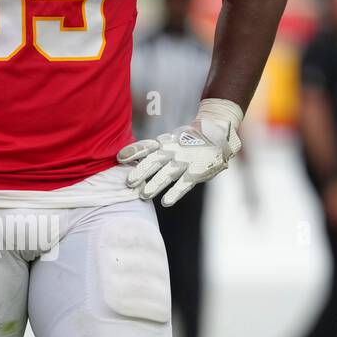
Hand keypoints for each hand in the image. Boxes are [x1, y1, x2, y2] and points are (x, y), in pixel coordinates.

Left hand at [118, 99, 242, 206]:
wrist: (217, 134)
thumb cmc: (187, 142)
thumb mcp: (170, 140)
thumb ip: (154, 150)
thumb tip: (127, 160)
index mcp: (165, 143)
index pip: (147, 146)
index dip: (133, 151)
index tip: (119, 158)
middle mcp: (173, 151)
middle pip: (154, 160)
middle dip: (141, 171)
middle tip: (129, 182)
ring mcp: (185, 161)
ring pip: (168, 173)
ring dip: (155, 184)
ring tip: (144, 195)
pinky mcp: (197, 171)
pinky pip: (185, 183)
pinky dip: (175, 193)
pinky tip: (166, 202)